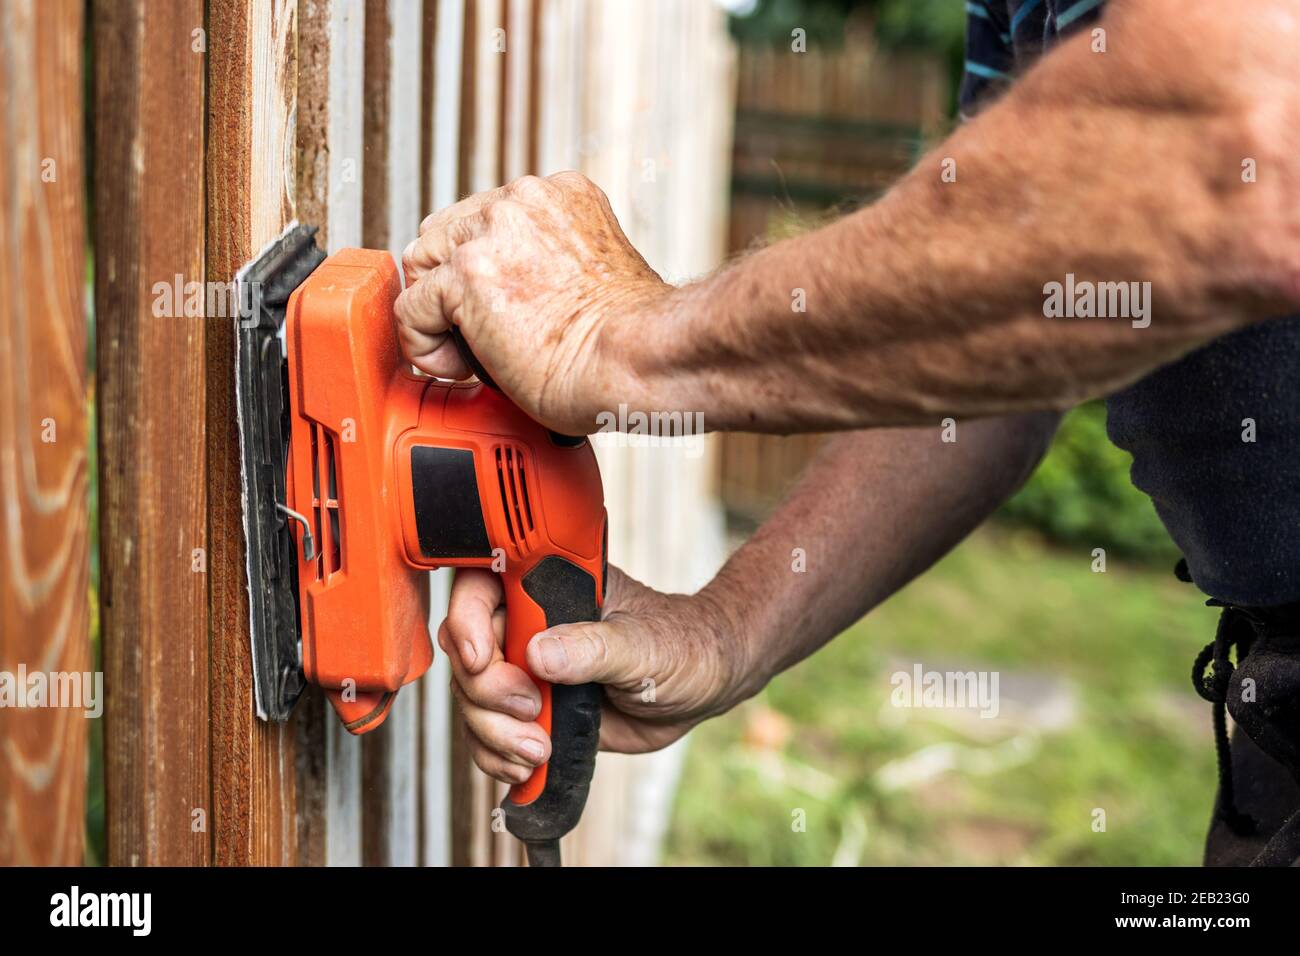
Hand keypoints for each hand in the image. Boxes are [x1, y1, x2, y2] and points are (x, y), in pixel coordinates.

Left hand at [395, 172, 670, 435]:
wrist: (641, 359)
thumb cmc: (634, 340)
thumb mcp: (598, 277)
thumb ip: (556, 269)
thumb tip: (528, 301)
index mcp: (563, 195)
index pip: (486, 219)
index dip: (482, 271)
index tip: (497, 313)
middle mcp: (524, 202)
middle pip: (443, 235)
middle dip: (450, 290)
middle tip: (480, 338)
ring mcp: (492, 233)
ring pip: (422, 267)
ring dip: (437, 316)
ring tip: (474, 356)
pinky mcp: (467, 275)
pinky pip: (411, 311)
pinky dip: (425, 346)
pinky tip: (460, 368)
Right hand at [438, 564, 749, 785]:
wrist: (703, 682)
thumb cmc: (682, 645)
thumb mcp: (644, 645)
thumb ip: (593, 648)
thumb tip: (539, 654)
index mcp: (551, 587)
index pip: (482, 588)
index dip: (467, 621)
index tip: (483, 658)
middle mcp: (530, 626)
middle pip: (467, 655)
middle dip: (487, 692)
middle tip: (533, 711)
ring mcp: (529, 671)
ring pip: (473, 700)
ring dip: (493, 733)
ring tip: (538, 749)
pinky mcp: (535, 711)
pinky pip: (491, 734)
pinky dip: (498, 755)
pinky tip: (529, 764)